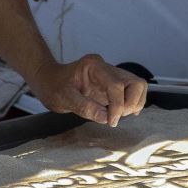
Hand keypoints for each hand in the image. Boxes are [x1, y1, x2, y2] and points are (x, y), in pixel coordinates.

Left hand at [30, 54, 147, 126]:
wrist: (49, 80)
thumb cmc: (53, 86)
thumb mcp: (62, 98)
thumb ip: (84, 107)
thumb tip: (105, 118)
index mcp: (94, 66)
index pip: (116, 84)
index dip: (117, 105)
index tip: (111, 121)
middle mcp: (106, 68)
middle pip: (135, 82)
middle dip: (130, 103)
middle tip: (115, 117)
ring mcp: (111, 76)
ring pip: (138, 86)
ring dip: (133, 104)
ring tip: (116, 116)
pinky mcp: (113, 85)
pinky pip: (132, 92)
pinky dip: (131, 104)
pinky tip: (119, 114)